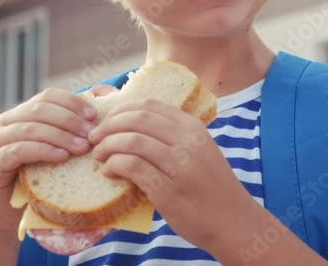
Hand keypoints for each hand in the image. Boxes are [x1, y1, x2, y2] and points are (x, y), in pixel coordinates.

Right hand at [0, 87, 99, 232]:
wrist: (4, 213)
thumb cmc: (35, 180)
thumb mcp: (54, 152)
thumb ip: (69, 131)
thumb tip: (100, 105)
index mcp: (20, 113)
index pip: (48, 96)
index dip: (72, 102)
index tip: (94, 116)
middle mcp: (5, 122)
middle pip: (40, 109)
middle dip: (69, 119)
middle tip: (91, 134)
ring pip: (30, 128)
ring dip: (60, 136)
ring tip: (82, 147)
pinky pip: (19, 150)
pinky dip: (43, 150)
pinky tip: (62, 157)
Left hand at [87, 98, 257, 252]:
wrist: (233, 221)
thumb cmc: (212, 187)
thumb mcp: (200, 151)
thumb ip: (174, 137)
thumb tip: (131, 127)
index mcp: (193, 128)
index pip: (150, 106)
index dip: (121, 110)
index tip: (107, 122)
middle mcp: (188, 141)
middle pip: (137, 119)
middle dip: (109, 126)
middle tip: (94, 138)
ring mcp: (179, 165)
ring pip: (132, 141)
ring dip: (108, 146)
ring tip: (99, 156)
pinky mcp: (169, 190)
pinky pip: (133, 167)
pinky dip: (114, 165)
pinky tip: (109, 172)